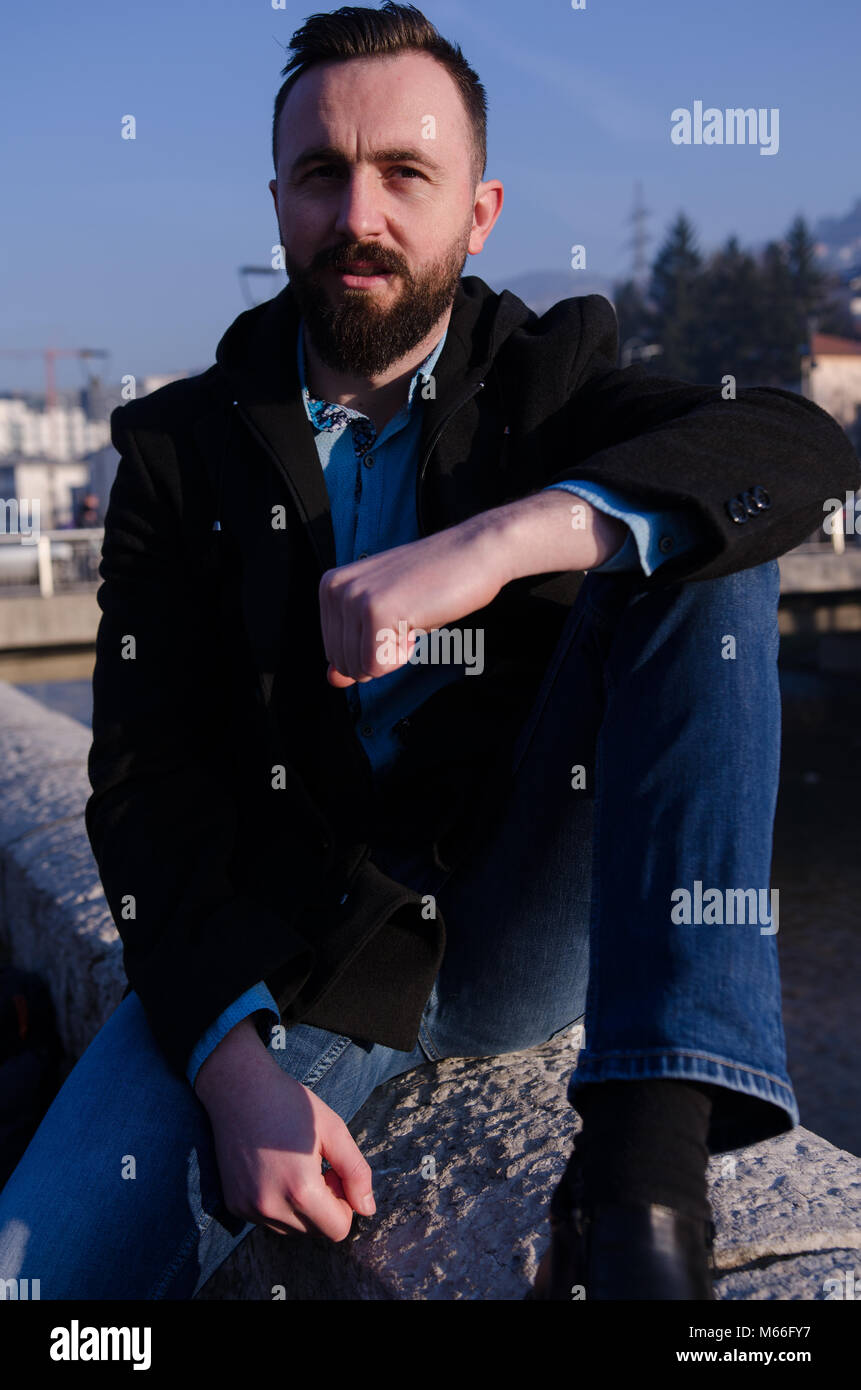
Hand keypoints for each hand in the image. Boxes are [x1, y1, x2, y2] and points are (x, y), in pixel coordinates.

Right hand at [195, 1018, 374, 1240]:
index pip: (337, 1230)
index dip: (344, 1203)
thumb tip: (367, 1210)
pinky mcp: (234, 1205)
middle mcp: (270, 1207)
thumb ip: (356, 1173)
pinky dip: (278, 1204)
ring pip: (291, 1229)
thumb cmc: (291, 1104)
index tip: (334, 1171)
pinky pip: (268, 1220)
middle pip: (315, 1232)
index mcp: (300, 1190)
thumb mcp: (334, 1130)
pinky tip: (274, 1170)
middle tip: (317, 1166)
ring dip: (301, 1208)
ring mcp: (248, 1209)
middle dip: (324, 1206)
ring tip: (296, 1168)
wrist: (239, 1089)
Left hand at [318, 513, 509, 687]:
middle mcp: (335, 589)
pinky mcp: (376, 611)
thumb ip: (354, 649)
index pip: (336, 654)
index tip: (396, 616)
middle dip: (382, 655)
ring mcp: (354, 599)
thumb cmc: (435, 584)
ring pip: (361, 668)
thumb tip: (332, 680)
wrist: (475, 551)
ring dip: (395, 653)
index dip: (372, 650)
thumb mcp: (385, 619)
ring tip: (413, 615)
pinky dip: (403, 655)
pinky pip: (378, 666)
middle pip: (345, 664)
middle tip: (407, 617)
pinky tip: (417, 620)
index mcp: (330, 586)